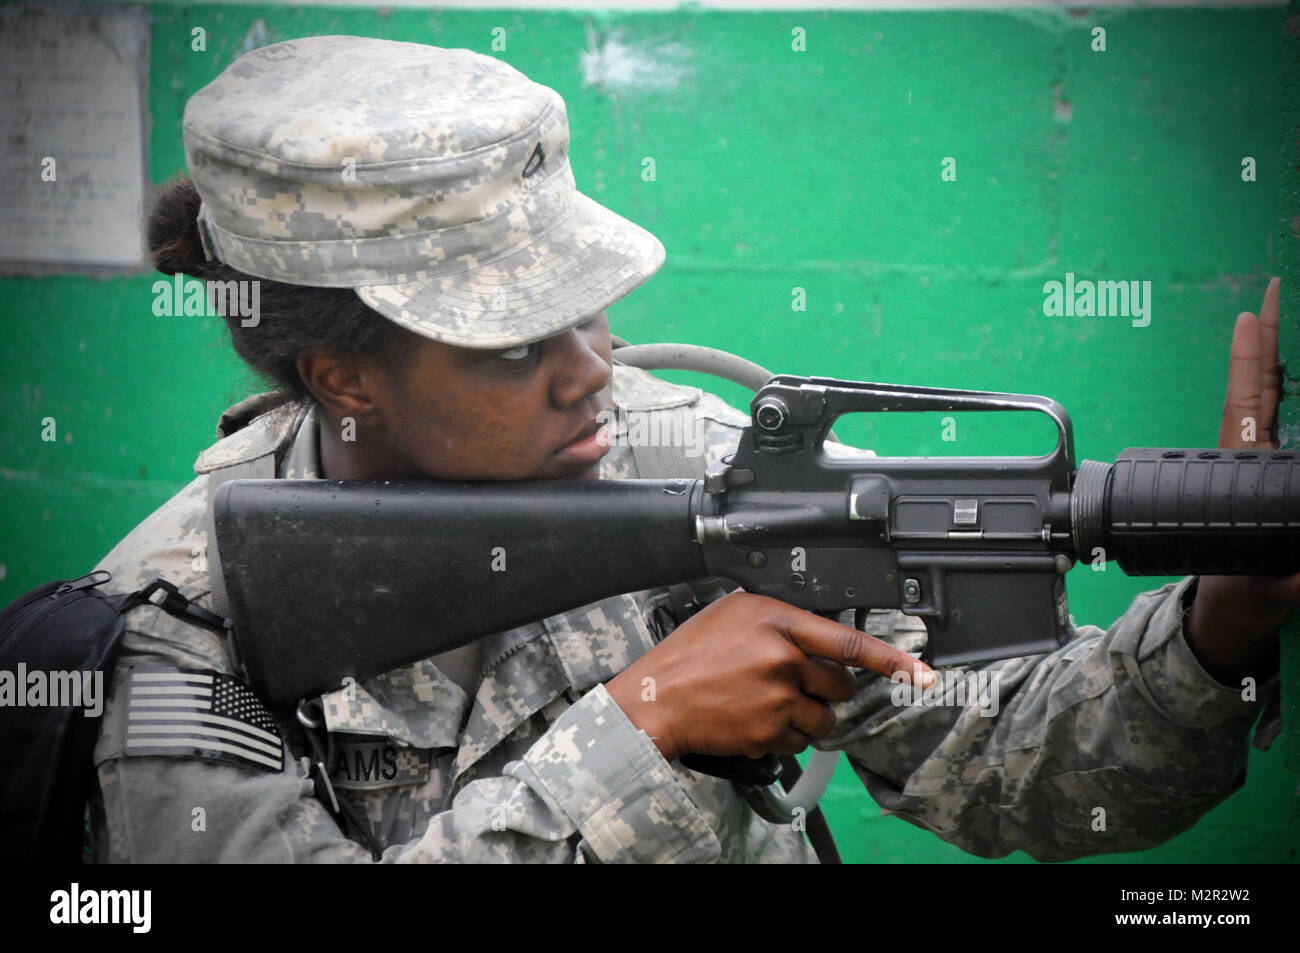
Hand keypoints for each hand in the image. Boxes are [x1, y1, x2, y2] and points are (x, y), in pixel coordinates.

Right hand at [606, 590, 933, 761]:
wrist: (655, 698)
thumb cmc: (689, 655)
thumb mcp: (733, 614)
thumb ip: (779, 619)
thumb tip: (816, 632)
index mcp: (776, 622)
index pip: (848, 641)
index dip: (891, 659)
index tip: (921, 671)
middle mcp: (783, 659)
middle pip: (840, 684)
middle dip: (828, 689)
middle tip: (794, 684)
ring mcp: (778, 699)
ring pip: (824, 718)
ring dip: (808, 716)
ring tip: (768, 704)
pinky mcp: (770, 733)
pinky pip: (799, 741)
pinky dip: (785, 736)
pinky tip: (754, 720)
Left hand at [1186, 276, 1288, 684]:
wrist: (1241, 614)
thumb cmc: (1249, 589)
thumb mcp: (1278, 576)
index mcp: (1244, 470)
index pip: (1250, 403)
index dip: (1253, 360)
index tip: (1251, 315)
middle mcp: (1254, 458)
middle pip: (1264, 389)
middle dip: (1271, 343)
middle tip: (1274, 294)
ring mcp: (1268, 465)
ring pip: (1278, 402)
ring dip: (1284, 362)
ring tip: (1284, 318)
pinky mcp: (1280, 479)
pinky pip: (1285, 423)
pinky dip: (1292, 395)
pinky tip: (1298, 376)